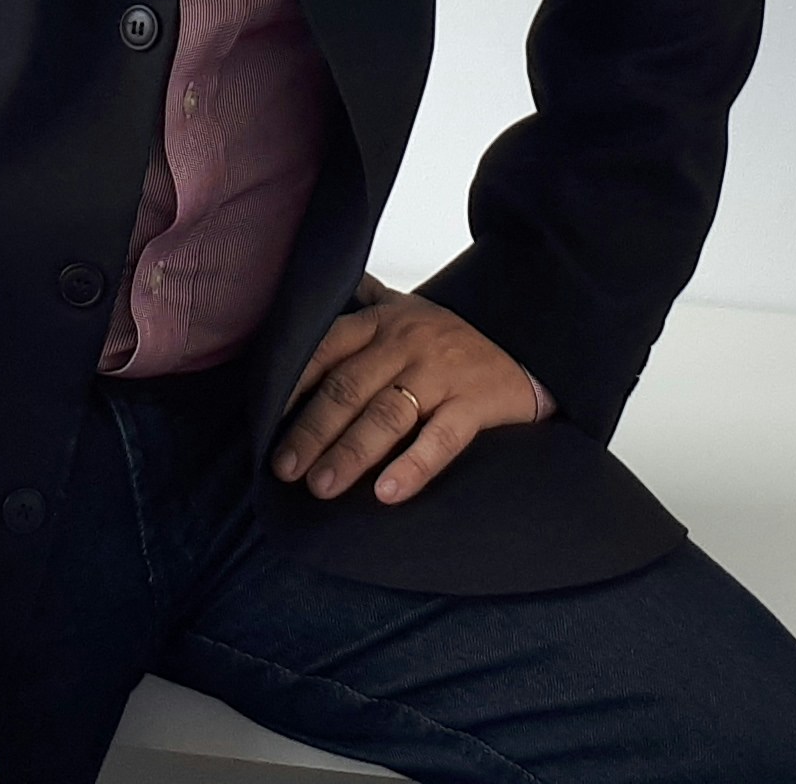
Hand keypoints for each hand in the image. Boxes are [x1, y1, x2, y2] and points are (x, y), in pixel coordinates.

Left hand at [272, 285, 552, 504]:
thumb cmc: (450, 340)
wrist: (530, 344)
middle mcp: (408, 342)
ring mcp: (443, 372)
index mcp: (383, 321)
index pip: (327, 348)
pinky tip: (387, 494)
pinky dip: (413, 467)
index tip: (265, 422)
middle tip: (284, 469)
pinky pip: (442, 439)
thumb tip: (301, 301)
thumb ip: (359, 306)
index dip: (292, 386)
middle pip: (349, 387)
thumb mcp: (405, 311)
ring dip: (349, 454)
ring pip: (387, 415)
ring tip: (321, 488)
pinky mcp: (476, 403)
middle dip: (312, 431)